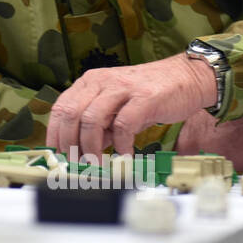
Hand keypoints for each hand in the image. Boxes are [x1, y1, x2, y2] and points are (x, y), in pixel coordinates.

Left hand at [44, 53, 217, 156]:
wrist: (187, 77)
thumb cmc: (150, 94)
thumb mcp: (116, 106)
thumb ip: (100, 125)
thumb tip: (82, 150)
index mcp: (90, 82)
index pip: (61, 108)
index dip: (55, 134)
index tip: (58, 154)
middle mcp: (102, 81)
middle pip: (71, 114)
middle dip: (70, 144)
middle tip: (77, 163)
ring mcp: (122, 88)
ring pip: (91, 119)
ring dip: (91, 147)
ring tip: (98, 164)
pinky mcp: (143, 98)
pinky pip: (123, 125)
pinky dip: (121, 145)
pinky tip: (125, 156)